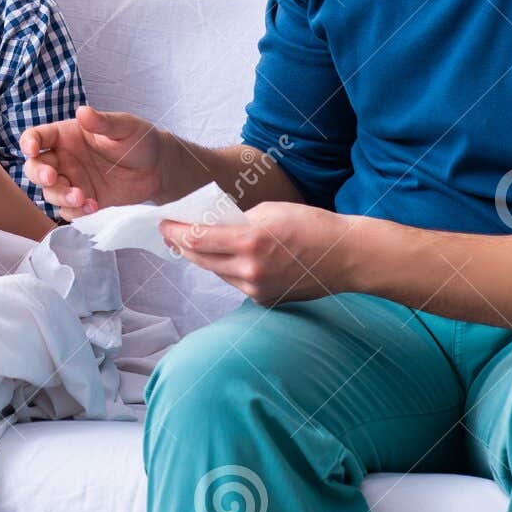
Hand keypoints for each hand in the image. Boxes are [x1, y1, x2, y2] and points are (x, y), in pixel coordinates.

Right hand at [18, 106, 163, 219]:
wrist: (158, 168)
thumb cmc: (139, 140)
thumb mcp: (125, 127)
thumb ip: (103, 122)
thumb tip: (83, 111)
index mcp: (67, 136)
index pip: (37, 137)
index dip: (29, 142)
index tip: (32, 149)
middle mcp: (65, 159)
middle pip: (35, 168)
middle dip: (39, 174)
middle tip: (53, 178)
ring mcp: (73, 181)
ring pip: (50, 192)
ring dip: (60, 196)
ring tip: (82, 197)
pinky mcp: (85, 200)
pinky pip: (68, 210)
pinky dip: (75, 211)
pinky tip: (93, 206)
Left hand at [158, 201, 371, 304]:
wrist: (346, 256)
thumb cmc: (312, 225)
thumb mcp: (270, 210)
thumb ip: (237, 220)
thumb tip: (212, 226)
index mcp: (250, 241)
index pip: (197, 239)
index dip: (175, 231)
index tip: (164, 223)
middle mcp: (249, 271)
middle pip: (201, 260)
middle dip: (182, 245)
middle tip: (171, 233)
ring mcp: (257, 290)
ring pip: (217, 273)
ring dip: (205, 258)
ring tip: (197, 243)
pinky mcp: (265, 301)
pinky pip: (236, 283)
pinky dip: (230, 270)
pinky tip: (231, 258)